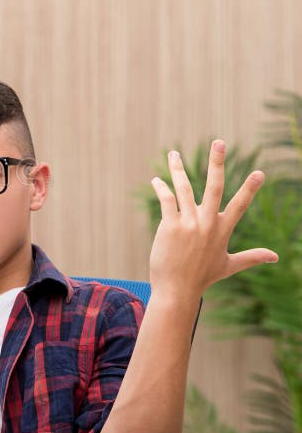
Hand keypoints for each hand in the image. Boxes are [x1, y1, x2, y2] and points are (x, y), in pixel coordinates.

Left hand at [148, 140, 277, 304]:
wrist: (177, 290)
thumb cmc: (202, 277)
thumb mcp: (229, 266)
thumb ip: (252, 257)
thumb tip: (276, 257)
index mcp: (222, 230)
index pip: (240, 205)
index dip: (250, 189)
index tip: (260, 173)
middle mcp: (207, 224)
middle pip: (214, 187)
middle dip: (217, 163)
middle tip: (219, 142)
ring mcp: (188, 224)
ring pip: (184, 189)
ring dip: (177, 169)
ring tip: (173, 153)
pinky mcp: (170, 226)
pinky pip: (166, 200)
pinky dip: (161, 188)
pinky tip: (156, 180)